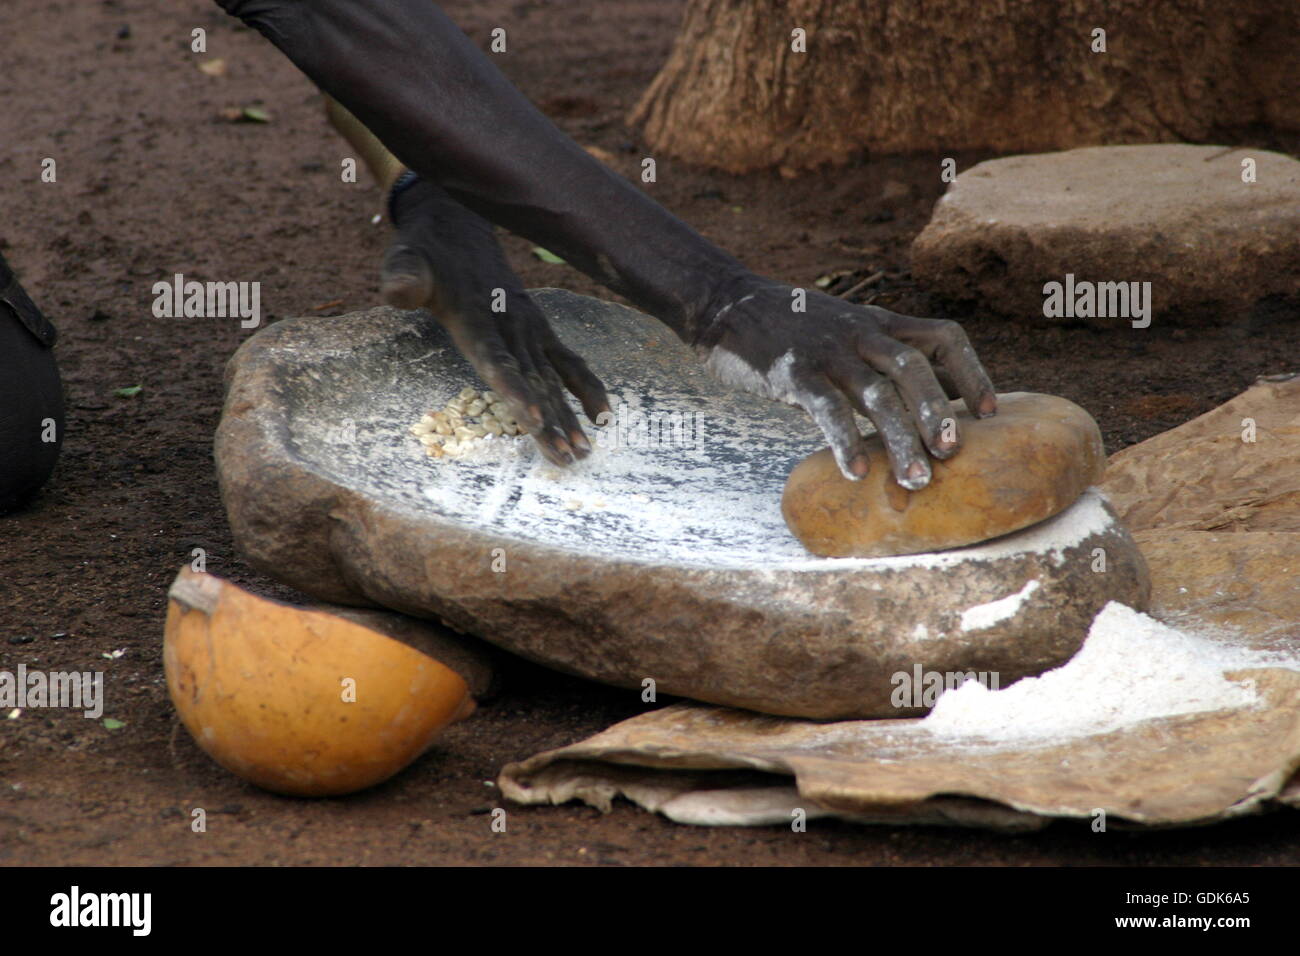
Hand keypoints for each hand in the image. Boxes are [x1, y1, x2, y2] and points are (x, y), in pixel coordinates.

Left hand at [383, 176, 609, 465]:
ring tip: (582, 454)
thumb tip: (399, 292)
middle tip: (565, 458)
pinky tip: (602, 418)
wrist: (459, 227)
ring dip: (569, 417)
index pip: (496, 357)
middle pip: (533, 379)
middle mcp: (510, 323)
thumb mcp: (406, 259)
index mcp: (476, 314)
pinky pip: (568, 363)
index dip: (515, 389)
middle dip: (551, 421)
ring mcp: (530, 327)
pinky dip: (587, 389)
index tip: (534, 419)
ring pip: (552, 379)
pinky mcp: (540, 330)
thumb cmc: (426, 253)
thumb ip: (404, 278)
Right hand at [695, 277, 996, 487]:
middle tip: (950, 454)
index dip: (973, 372)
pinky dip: (845, 442)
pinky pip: (826, 409)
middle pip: (913, 368)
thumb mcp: (846, 331)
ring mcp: (827, 351)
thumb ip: (880, 360)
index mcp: (879, 322)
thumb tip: (924, 402)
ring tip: (915, 481)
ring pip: (875, 394)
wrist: (726, 306)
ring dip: (900, 440)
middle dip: (936, 412)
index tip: (989, 413)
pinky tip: (855, 472)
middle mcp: (860, 333)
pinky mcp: (792, 372)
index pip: (943, 336)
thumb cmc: (792, 329)